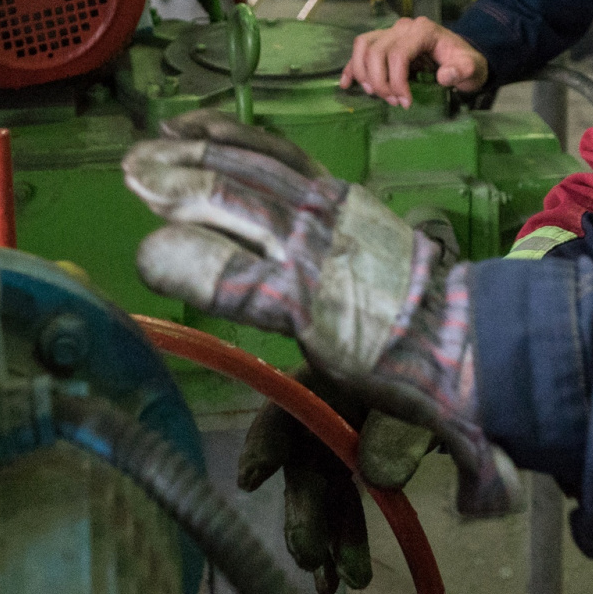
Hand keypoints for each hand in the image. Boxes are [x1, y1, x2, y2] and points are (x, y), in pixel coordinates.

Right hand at [125, 113, 518, 513]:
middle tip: (132, 175)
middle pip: (245, 206)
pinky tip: (193, 127)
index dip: (197, 269)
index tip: (148, 256)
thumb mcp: (385, 406)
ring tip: (147, 147)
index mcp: (325, 309)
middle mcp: (323, 249)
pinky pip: (278, 154)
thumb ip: (379, 431)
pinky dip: (235, 135)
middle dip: (184, 186)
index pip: (251, 285)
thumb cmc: (405, 377)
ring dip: (199, 152)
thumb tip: (380, 466)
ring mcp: (330, 211)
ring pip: (258, 169)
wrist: (460, 330)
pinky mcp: (335, 193)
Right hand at [238, 371, 433, 593]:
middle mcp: (320, 412)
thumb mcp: (415, 393)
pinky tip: (340, 579)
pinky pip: (345, 507)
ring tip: (332, 585)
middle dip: (303, 513)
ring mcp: (334, 443)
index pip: (286, 406)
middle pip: (303, 464)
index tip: (251, 481)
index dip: (264, 442)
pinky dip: (343, 542)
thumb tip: (380, 479)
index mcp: (327, 377)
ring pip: (323, 496)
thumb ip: (397, 429)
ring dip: (327, 540)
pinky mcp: (354, 467)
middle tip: (307, 554)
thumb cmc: (428, 372)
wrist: (452, 384)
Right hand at [340, 19, 487, 107]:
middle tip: (393, 102)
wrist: (461, 57)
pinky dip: (351, 66)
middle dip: (380, 81)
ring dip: (364, 73)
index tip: (405, 102)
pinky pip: (360, 50)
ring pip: (363, 46)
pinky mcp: (383, 42)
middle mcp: (404, 28)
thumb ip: (463, 70)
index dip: (397, 80)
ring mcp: (391, 33)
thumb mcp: (473, 68)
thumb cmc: (465, 62)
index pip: (398, 53)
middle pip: (376, 51)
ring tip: (377, 94)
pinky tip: (347, 84)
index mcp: (424, 30)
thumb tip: (444, 75)